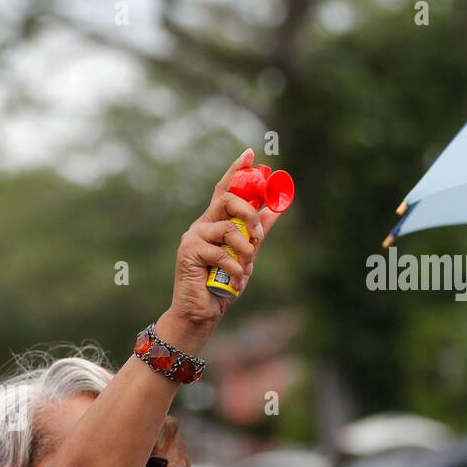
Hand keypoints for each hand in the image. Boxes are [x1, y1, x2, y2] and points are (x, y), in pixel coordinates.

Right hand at [165, 148, 283, 346]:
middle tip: (259, 232)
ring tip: (246, 268)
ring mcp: (193, 237)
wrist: (201, 313)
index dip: (237, 170)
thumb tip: (277, 209)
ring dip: (245, 249)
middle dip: (248, 211)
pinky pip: (221, 251)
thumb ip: (257, 233)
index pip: (225, 189)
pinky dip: (235, 267)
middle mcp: (202, 225)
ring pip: (228, 226)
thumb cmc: (222, 285)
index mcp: (215, 222)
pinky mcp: (189, 251)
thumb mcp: (246, 256)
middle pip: (227, 198)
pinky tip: (236, 281)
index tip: (251, 153)